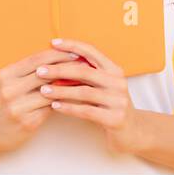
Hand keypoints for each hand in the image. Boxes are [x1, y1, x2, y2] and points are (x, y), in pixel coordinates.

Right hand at [0, 47, 79, 154]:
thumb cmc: (6, 102)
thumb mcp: (10, 82)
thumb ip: (29, 71)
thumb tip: (60, 58)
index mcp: (6, 75)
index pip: (37, 59)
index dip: (58, 54)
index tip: (75, 52)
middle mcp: (10, 90)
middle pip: (45, 74)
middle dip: (67, 68)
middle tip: (86, 64)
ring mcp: (18, 107)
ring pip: (51, 92)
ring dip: (70, 85)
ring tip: (85, 80)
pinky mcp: (28, 122)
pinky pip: (52, 108)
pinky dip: (65, 100)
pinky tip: (76, 97)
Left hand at [36, 38, 145, 153]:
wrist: (133, 131)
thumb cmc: (111, 106)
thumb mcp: (103, 87)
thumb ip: (87, 75)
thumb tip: (56, 64)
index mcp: (115, 70)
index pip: (92, 52)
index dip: (72, 45)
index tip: (53, 43)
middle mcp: (118, 83)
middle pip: (85, 71)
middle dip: (59, 70)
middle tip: (40, 71)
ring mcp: (118, 101)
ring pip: (83, 92)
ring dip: (60, 91)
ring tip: (43, 91)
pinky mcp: (115, 118)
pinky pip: (86, 111)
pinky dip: (68, 108)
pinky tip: (55, 106)